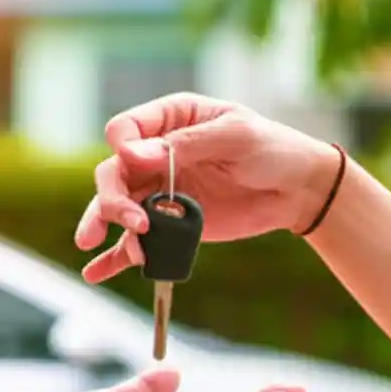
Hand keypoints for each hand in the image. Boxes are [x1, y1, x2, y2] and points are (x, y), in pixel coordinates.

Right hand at [75, 92, 342, 282]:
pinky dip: (114, 257)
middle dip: (113, 197)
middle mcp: (155, 154)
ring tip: (91, 242)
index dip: (124, 148)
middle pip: (112, 172)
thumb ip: (185, 145)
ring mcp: (159, 190)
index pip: (125, 129)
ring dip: (102, 222)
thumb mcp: (235, 136)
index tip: (139, 164)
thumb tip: (132, 154)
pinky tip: (95, 272)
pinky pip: (135, 241)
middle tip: (134, 221)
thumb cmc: (272, 149)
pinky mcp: (168, 224)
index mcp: (170, 119)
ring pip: (115, 206)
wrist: (298, 190)